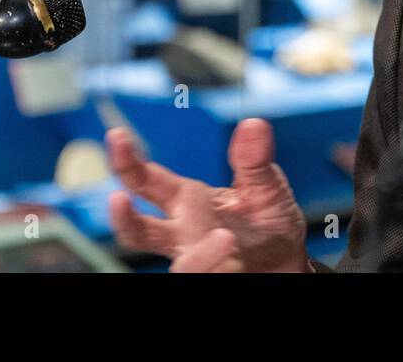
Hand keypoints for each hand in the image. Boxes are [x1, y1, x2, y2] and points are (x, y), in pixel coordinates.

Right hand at [106, 118, 310, 271]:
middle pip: (138, 230)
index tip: (116, 137)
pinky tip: (235, 261)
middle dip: (124, 216)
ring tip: (226, 239)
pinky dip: (217, 267)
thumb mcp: (265, 184)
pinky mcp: (214, 277)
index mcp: (188, 200)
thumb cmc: (267, 219)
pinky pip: (205, 276)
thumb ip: (255, 159)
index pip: (147, 180)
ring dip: (198, 258)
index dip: (128, 161)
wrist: (286, 258)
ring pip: (180, 268)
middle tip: (118, 199)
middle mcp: (182, 232)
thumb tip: (254, 124)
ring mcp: (196, 259)